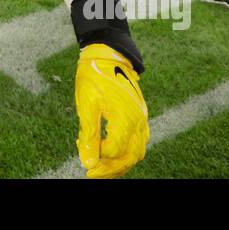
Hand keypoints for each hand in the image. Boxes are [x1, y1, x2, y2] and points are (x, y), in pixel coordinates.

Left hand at [74, 43, 148, 178]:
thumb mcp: (86, 105)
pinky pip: (139, 142)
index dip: (101, 160)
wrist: (108, 54)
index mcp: (126, 117)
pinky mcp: (141, 115)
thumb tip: (88, 162)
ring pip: (137, 152)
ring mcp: (142, 118)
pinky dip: (127, 152)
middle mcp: (139, 120)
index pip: (116, 151)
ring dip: (120, 164)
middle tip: (92, 175)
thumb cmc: (94, 77)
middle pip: (130, 157)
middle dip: (112, 170)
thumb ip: (88, 135)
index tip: (86, 162)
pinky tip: (111, 154)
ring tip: (101, 170)